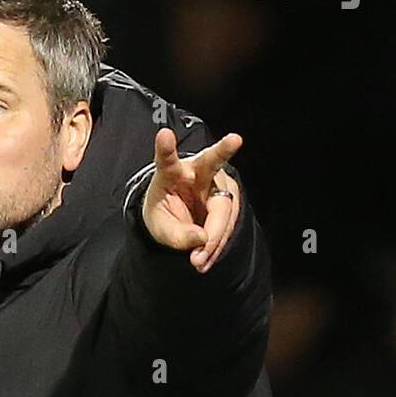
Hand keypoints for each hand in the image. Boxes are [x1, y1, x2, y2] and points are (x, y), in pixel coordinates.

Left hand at [141, 128, 243, 271]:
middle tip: (235, 139)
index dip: (166, 149)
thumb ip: (177, 235)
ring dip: (213, 238)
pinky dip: (216, 246)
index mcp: (171, 173)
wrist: (177, 220)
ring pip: (222, 209)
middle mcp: (197, 172)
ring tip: (197, 261)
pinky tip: (205, 259)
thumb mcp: (160, 228)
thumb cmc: (164, 216)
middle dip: (223, 150)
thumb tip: (202, 239)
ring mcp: (217, 183)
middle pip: (212, 161)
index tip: (164, 134)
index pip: (167, 161)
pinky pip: (228, 225)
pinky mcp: (229, 200)